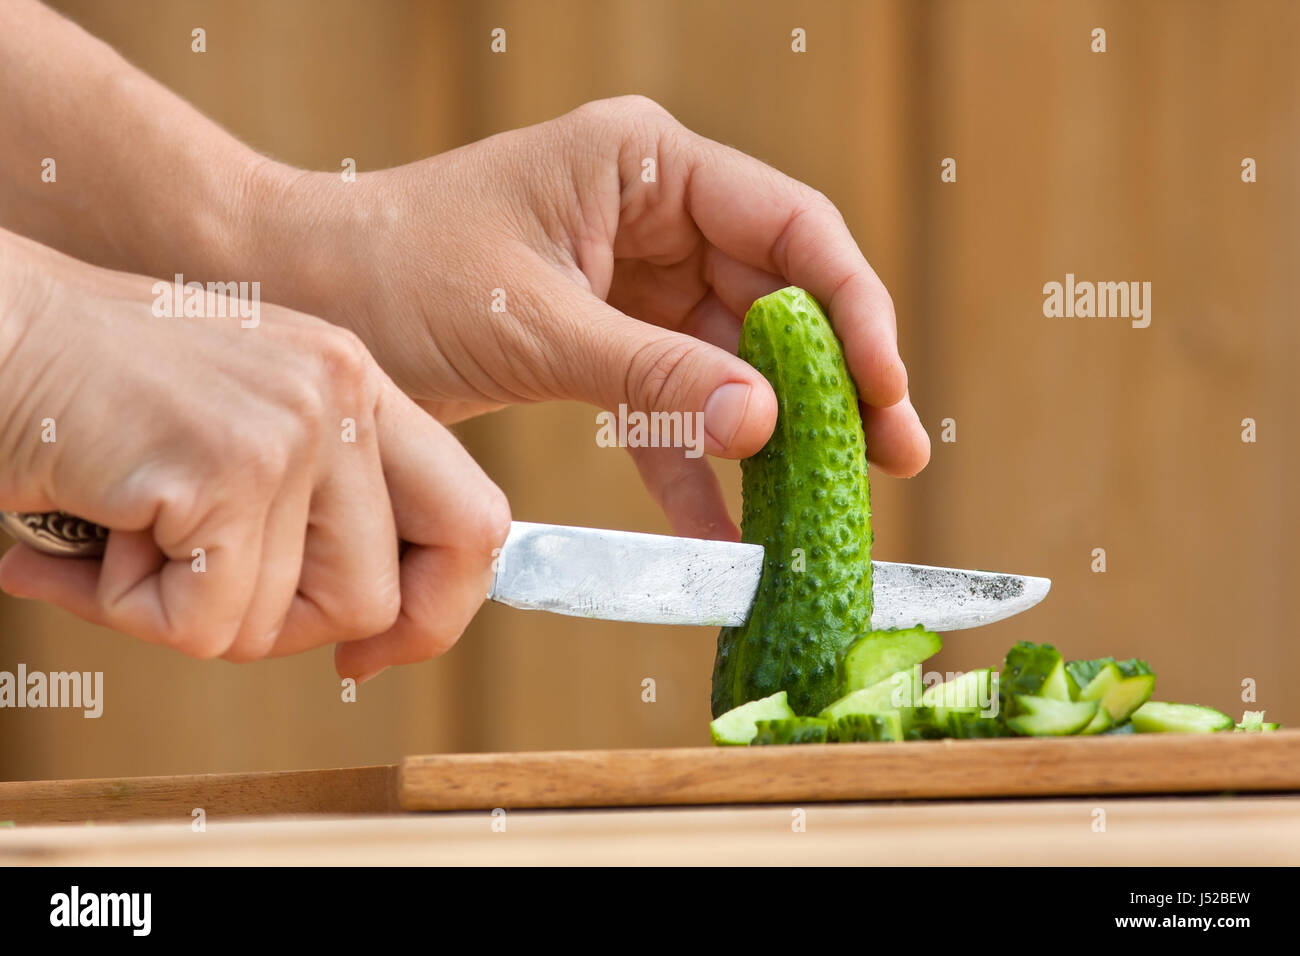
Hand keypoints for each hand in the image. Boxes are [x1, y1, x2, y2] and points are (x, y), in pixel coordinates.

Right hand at [0, 229, 509, 679]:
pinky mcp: (222, 466)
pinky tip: (88, 535)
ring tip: (122, 530)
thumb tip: (377, 635)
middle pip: (373, 600)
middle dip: (279, 628)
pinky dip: (128, 610)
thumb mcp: (240, 427)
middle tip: (193, 587)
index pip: (475, 523)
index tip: (370, 652)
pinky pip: (205, 625)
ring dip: (182, 610)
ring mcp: (290, 426)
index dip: (437, 611)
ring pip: (278, 624)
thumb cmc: (90, 395)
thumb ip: (313, 508)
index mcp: (359, 387)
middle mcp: (342, 394)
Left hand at [257, 96, 930, 539]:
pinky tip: (726, 528)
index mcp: (643, 164)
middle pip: (777, 297)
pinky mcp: (602, 338)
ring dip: (772, 434)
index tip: (886, 390)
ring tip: (829, 504)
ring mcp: (630, 278)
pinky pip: (668, 403)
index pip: (789, 227)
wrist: (299, 298)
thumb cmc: (392, 273)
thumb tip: (766, 425)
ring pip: (731, 359)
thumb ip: (653, 375)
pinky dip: (691, 464)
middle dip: (831, 384)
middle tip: (890, 458)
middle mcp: (651, 212)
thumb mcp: (533, 326)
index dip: (851, 310)